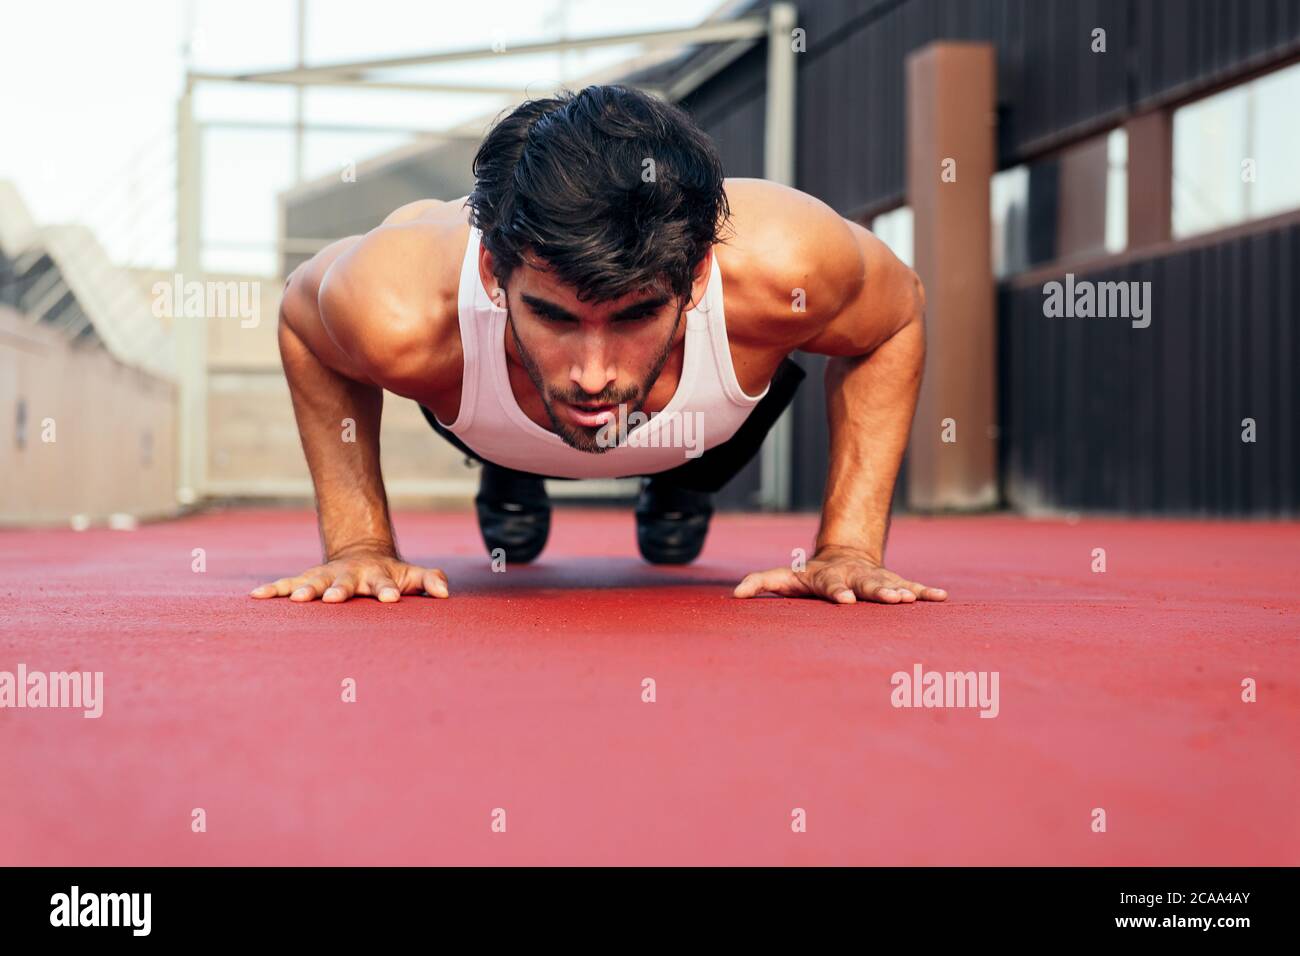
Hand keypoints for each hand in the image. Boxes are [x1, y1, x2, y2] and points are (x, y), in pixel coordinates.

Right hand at [250, 547, 449, 602]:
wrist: (361, 553)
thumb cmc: (391, 575)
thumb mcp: (413, 575)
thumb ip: (430, 580)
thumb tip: (445, 593)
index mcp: (377, 576)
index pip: (385, 584)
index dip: (388, 590)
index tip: (391, 599)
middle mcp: (350, 575)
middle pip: (345, 583)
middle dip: (339, 590)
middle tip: (333, 598)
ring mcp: (327, 577)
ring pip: (314, 581)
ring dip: (305, 589)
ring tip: (295, 598)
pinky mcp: (308, 580)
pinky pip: (288, 584)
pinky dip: (274, 589)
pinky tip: (256, 596)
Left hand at [733, 545, 946, 604]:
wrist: (844, 555)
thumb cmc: (810, 576)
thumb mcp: (785, 578)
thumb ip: (762, 582)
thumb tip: (736, 594)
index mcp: (829, 578)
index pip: (832, 586)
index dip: (838, 592)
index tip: (845, 601)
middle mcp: (855, 577)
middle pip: (866, 584)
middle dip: (878, 591)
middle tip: (891, 599)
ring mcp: (876, 579)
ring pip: (891, 584)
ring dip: (904, 592)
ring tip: (915, 600)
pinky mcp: (893, 582)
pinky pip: (912, 587)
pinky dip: (926, 592)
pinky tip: (942, 598)